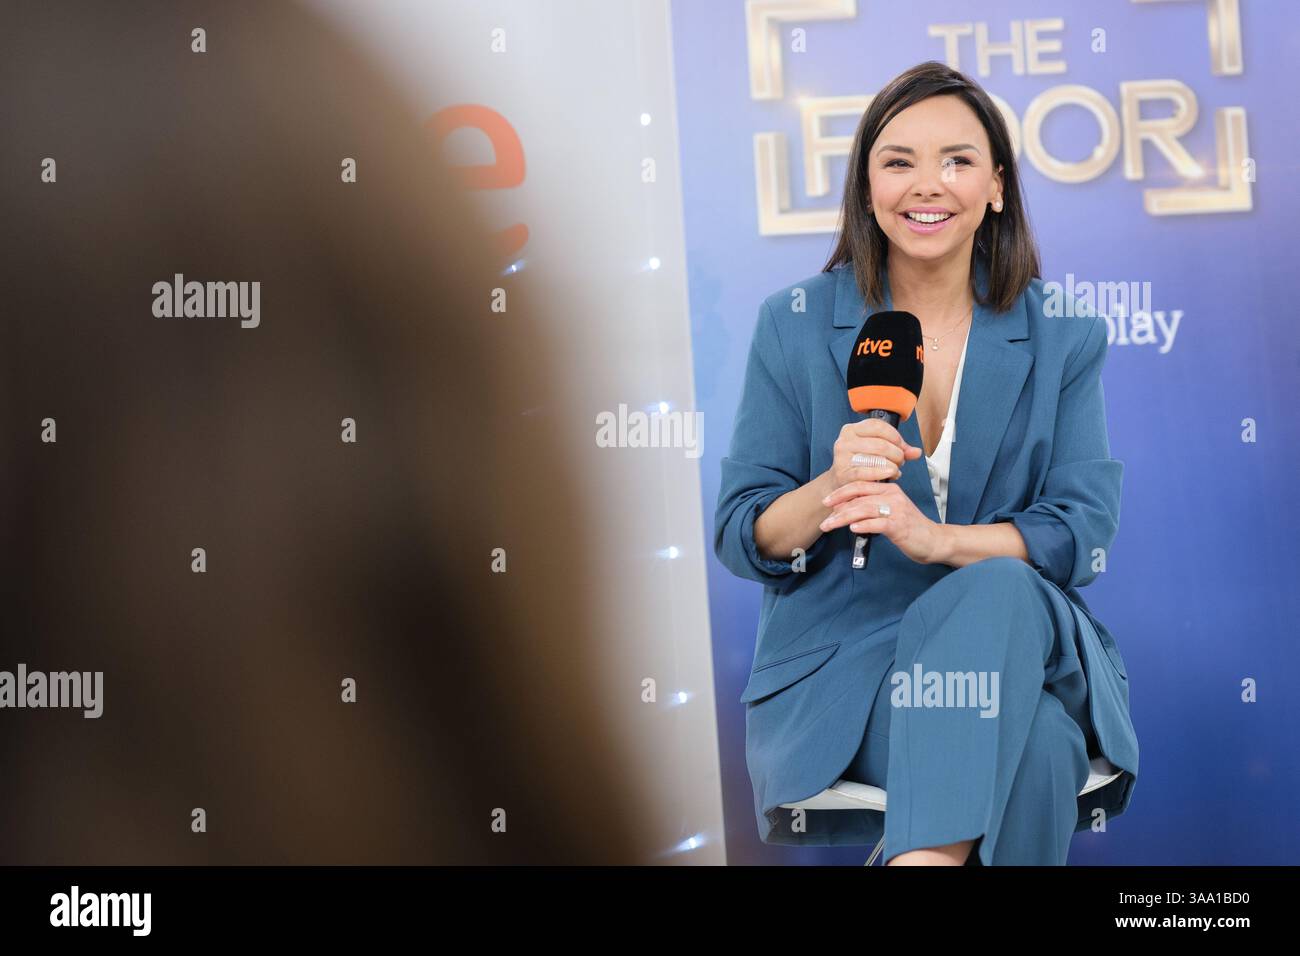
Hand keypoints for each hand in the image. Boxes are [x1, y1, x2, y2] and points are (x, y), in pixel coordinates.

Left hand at [819, 420, 940, 564]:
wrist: (933, 540)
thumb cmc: (909, 527)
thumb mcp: (890, 511)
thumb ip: (872, 506)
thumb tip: (846, 508)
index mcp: (889, 489)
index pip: (860, 485)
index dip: (841, 492)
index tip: (826, 501)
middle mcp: (893, 496)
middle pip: (859, 497)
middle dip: (838, 507)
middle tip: (824, 518)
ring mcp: (897, 511)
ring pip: (864, 509)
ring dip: (844, 518)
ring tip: (830, 526)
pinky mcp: (899, 526)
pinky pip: (877, 523)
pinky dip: (863, 525)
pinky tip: (852, 529)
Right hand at [826, 418, 920, 489]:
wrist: (841, 484)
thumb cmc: (860, 465)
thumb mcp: (876, 451)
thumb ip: (897, 448)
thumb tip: (916, 452)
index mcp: (852, 430)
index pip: (878, 426)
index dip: (895, 436)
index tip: (901, 447)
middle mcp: (844, 441)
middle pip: (881, 444)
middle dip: (897, 454)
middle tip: (900, 462)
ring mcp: (842, 458)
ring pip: (876, 458)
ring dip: (892, 466)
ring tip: (894, 470)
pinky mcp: (843, 474)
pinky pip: (867, 472)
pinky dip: (882, 474)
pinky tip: (889, 475)